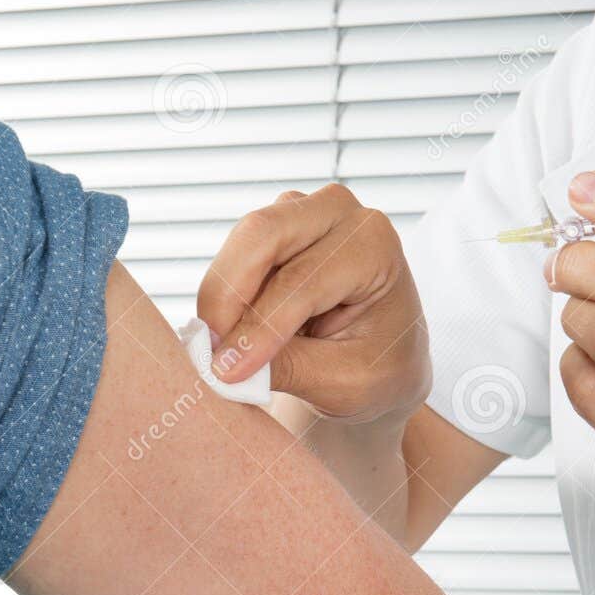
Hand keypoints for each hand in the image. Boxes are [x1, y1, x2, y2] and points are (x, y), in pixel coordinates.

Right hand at [198, 185, 429, 424]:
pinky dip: (224, 298)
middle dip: (227, 295)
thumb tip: (224, 366)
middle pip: (263, 234)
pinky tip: (232, 336)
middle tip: (210, 352)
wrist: (383, 355)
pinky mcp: (273, 227)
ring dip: (223, 299)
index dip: (260, 326)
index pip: (303, 279)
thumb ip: (288, 368)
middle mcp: (340, 213)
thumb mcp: (343, 381)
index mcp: (374, 245)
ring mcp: (302, 212)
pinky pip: (233, 258)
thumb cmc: (377, 366)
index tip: (227, 371)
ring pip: (240, 244)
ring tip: (224, 352)